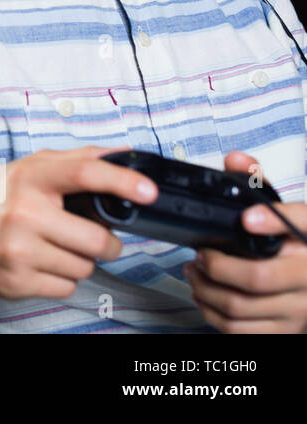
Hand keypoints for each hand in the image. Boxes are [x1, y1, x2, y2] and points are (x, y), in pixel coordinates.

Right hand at [0, 147, 156, 302]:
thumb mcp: (24, 169)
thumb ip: (73, 160)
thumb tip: (123, 153)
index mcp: (29, 179)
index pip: (83, 173)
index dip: (121, 180)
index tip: (148, 191)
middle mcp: (23, 214)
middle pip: (97, 240)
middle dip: (106, 244)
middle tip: (92, 237)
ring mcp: (18, 251)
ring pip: (84, 267)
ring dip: (78, 261)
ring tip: (50, 247)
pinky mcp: (15, 282)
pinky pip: (66, 287)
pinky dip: (60, 278)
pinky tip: (37, 263)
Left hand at [185, 150, 306, 332]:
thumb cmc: (298, 246)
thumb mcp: (288, 215)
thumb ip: (259, 185)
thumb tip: (236, 159)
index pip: (300, 224)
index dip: (272, 221)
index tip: (247, 219)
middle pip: (256, 277)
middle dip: (215, 265)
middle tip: (199, 254)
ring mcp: (300, 310)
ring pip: (242, 308)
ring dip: (206, 290)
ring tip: (193, 273)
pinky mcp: (287, 331)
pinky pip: (242, 331)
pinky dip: (213, 314)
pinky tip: (204, 296)